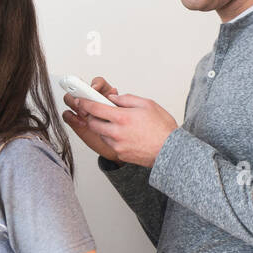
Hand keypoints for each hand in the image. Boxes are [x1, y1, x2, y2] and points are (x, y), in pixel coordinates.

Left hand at [62, 77, 177, 167]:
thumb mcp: (147, 104)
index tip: (81, 100)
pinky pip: (111, 144)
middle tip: (101, 112)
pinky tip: (126, 135)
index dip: (85, 103)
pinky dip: (113, 138)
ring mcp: (118, 145)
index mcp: (123, 118)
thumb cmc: (163, 128)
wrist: (171, 151)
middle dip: (93, 117)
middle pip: (93, 124)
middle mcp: (117, 133)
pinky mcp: (121, 154)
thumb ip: (127, 99)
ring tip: (118, 124)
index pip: (95, 108)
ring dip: (104, 128)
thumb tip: (113, 97)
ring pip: (101, 135)